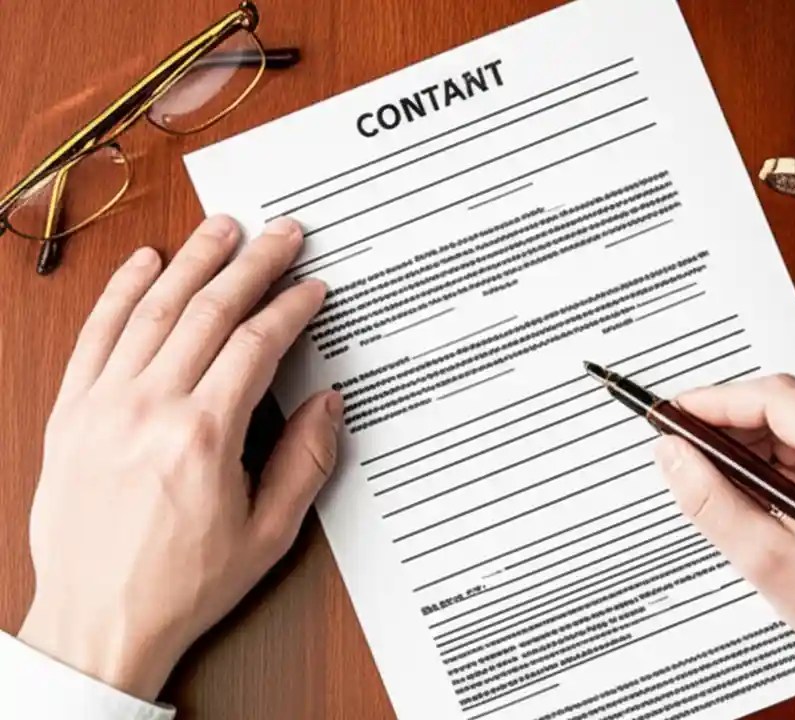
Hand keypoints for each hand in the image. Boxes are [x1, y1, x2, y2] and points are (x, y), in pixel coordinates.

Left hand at [18, 216, 340, 700]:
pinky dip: (120, 292)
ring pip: (153, 310)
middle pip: (208, 311)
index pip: (256, 344)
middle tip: (281, 233)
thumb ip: (305, 462)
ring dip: (192, 261)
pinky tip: (144, 263)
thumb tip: (327, 404)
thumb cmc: (181, 584)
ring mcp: (103, 406)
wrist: (97, 620)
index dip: (291, 306)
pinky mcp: (71, 413)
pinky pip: (95, 335)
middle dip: (252, 263)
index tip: (311, 287)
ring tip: (222, 229)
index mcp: (204, 437)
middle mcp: (150, 409)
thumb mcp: (268, 535)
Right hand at [654, 374, 794, 682]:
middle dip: (732, 428)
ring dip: (757, 446)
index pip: (774, 396)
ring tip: (729, 490)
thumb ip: (711, 500)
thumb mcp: (770, 559)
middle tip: (687, 456)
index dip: (714, 402)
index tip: (672, 415)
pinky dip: (783, 459)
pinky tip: (764, 494)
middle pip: (786, 403)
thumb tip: (673, 454)